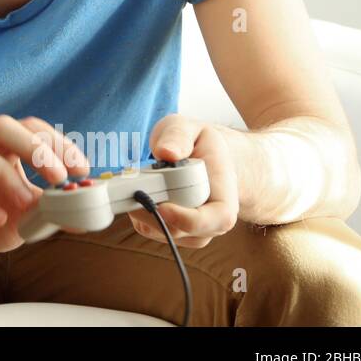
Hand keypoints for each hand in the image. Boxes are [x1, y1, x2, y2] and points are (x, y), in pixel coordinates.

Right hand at [0, 116, 90, 271]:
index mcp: (0, 147)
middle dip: (32, 146)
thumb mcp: (29, 214)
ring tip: (26, 201)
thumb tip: (84, 214)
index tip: (80, 169)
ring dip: (5, 174)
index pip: (29, 127)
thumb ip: (53, 209)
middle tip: (58, 177)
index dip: (57, 143)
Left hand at [128, 114, 238, 247]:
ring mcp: (192, 231)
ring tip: (140, 180)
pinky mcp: (172, 231)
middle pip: (177, 228)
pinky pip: (148, 228)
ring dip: (140, 208)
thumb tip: (166, 152)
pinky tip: (140, 189)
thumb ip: (178, 136)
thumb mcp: (190, 128)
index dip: (186, 218)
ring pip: (158, 231)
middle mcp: (212, 221)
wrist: (208, 160)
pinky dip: (137, 211)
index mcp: (225, 197)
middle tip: (134, 182)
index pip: (215, 219)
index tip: (161, 205)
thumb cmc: (200, 144)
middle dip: (150, 206)